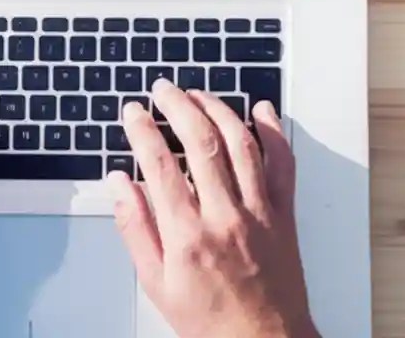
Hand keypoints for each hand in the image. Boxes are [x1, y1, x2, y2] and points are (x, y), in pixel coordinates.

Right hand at [109, 79, 318, 337]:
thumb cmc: (211, 322)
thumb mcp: (155, 283)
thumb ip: (135, 229)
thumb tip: (119, 184)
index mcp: (187, 235)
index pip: (159, 163)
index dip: (143, 129)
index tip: (134, 112)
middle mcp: (225, 217)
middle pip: (201, 141)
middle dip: (178, 105)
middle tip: (163, 90)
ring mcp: (260, 213)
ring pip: (241, 143)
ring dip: (218, 108)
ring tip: (198, 94)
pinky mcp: (285, 215)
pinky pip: (283, 163)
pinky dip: (273, 131)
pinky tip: (260, 111)